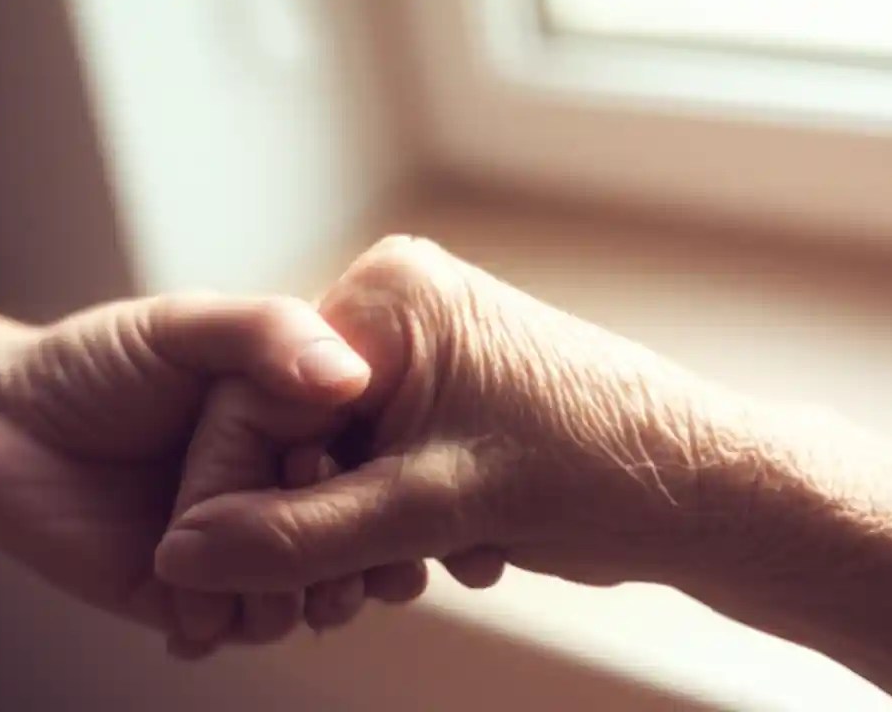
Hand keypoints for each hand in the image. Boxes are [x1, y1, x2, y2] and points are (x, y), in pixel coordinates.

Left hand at [0, 294, 371, 644]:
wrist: (1, 425)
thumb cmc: (97, 361)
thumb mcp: (186, 325)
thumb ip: (268, 333)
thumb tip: (351, 376)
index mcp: (296, 423)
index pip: (372, 461)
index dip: (378, 480)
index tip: (346, 475)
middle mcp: (279, 488)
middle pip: (352, 538)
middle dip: (353, 555)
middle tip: (329, 556)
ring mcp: (239, 546)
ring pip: (306, 596)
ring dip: (295, 598)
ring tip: (265, 583)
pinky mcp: (191, 596)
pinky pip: (236, 628)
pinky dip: (228, 624)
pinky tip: (197, 608)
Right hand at [155, 236, 763, 595]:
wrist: (708, 484)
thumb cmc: (595, 466)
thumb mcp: (432, 507)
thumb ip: (298, 535)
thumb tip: (183, 556)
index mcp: (388, 295)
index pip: (259, 396)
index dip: (227, 491)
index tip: (198, 572)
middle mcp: (401, 310)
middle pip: (299, 431)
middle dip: (309, 518)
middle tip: (320, 595)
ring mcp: (430, 356)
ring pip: (342, 459)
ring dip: (359, 531)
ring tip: (416, 570)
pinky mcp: (455, 401)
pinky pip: (385, 466)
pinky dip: (402, 523)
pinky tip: (462, 555)